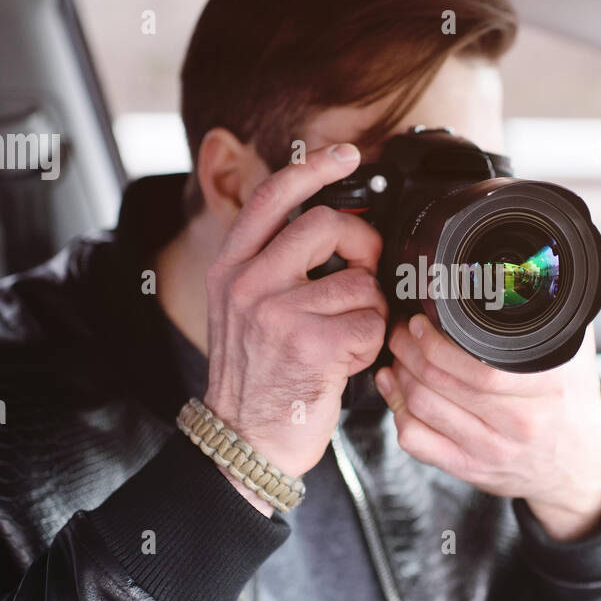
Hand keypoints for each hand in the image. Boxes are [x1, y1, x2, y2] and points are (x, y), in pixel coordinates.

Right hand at [204, 143, 387, 497]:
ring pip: (358, 281)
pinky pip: (368, 323)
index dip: (313, 167)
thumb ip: (274, 265)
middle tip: (364, 276)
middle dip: (362, 247)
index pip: (272, 197)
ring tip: (346, 338)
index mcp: (230, 267)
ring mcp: (275, 312)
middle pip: (326, 225)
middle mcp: (246, 283)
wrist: (242, 445)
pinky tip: (348, 362)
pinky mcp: (308, 344)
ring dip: (368, 312)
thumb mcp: (243, 310)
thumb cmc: (256, 379)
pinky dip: (370, 346)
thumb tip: (334, 226)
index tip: (346, 155)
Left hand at [377, 315, 600, 540]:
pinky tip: (397, 390)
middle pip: (441, 384)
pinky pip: (417, 440)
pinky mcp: (469, 468)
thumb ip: (551, 314)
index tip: (422, 320)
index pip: (479, 368)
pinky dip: (397, 410)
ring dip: (400, 374)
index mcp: (546, 390)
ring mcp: (491, 450)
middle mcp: (518, 423)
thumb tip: (529, 267)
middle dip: (408, 350)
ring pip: (422, 408)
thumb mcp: (573, 353)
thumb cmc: (571, 401)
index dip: (437, 343)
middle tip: (401, 330)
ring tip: (398, 354)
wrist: (579, 463)